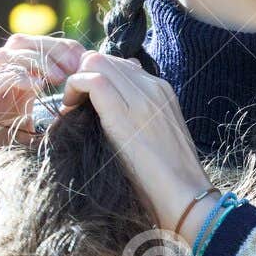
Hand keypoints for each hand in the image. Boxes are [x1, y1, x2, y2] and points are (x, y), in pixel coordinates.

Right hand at [0, 33, 85, 162]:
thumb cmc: (24, 172)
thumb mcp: (53, 137)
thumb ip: (68, 115)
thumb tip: (98, 95)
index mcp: (19, 91)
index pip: (35, 50)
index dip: (60, 49)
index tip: (83, 62)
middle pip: (18, 45)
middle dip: (49, 49)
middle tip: (73, 66)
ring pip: (3, 57)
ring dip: (34, 60)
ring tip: (59, 77)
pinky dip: (17, 78)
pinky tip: (39, 88)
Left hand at [59, 49, 217, 240]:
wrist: (186, 196)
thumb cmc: (169, 179)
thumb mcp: (159, 137)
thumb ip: (141, 116)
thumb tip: (113, 104)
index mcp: (163, 91)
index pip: (121, 64)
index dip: (97, 77)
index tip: (85, 100)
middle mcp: (153, 87)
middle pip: (106, 58)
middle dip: (82, 75)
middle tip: (72, 103)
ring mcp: (140, 97)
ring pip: (96, 62)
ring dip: (76, 81)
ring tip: (71, 107)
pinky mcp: (124, 113)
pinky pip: (92, 80)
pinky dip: (74, 88)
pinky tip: (69, 109)